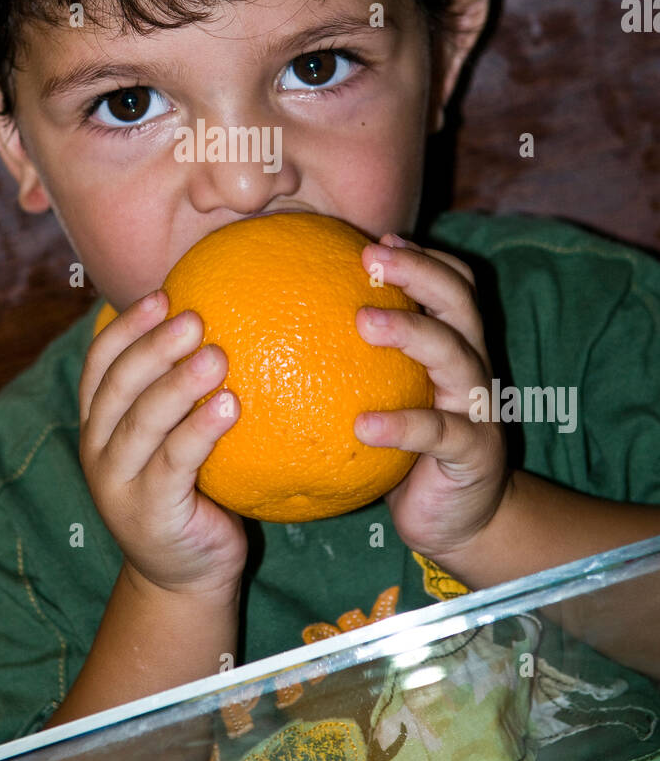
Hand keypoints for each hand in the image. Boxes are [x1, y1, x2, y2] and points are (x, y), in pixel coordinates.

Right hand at [78, 292, 247, 598]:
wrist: (185, 575)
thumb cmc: (190, 492)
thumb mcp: (175, 439)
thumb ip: (184, 394)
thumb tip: (228, 323)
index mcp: (100, 424)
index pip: (100, 364)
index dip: (126, 327)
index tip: (162, 294)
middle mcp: (99, 449)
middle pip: (118, 386)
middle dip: (154, 346)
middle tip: (195, 318)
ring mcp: (118, 483)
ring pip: (142, 423)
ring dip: (179, 384)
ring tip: (217, 355)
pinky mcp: (149, 512)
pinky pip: (175, 463)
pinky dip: (200, 431)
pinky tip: (231, 406)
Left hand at [353, 233, 510, 564]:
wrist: (459, 522)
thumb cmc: (408, 453)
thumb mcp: (385, 399)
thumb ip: (355, 364)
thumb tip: (282, 330)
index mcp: (455, 347)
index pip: (455, 285)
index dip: (423, 256)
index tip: (376, 239)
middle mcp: (472, 368)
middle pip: (459, 303)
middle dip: (418, 271)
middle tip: (369, 257)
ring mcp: (478, 409)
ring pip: (454, 356)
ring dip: (410, 332)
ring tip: (363, 321)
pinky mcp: (473, 454)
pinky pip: (438, 434)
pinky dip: (402, 426)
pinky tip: (363, 425)